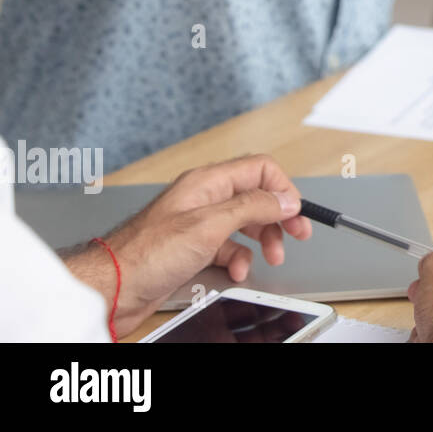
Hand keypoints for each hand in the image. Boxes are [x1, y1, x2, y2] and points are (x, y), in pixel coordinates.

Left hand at [64, 154, 310, 334]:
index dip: (283, 189)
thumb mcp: (210, 225)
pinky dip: (239, 258)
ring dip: (262, 241)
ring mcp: (198, 224)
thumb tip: (284, 199)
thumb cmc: (146, 253)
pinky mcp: (192, 248)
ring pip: (245, 224)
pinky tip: (237, 269)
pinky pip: (228, 247)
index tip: (295, 212)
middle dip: (279, 217)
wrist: (112, 288)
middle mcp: (205, 198)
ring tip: (271, 257)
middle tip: (297, 235)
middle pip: (257, 197)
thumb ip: (252, 207)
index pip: (259, 169)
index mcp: (208, 182)